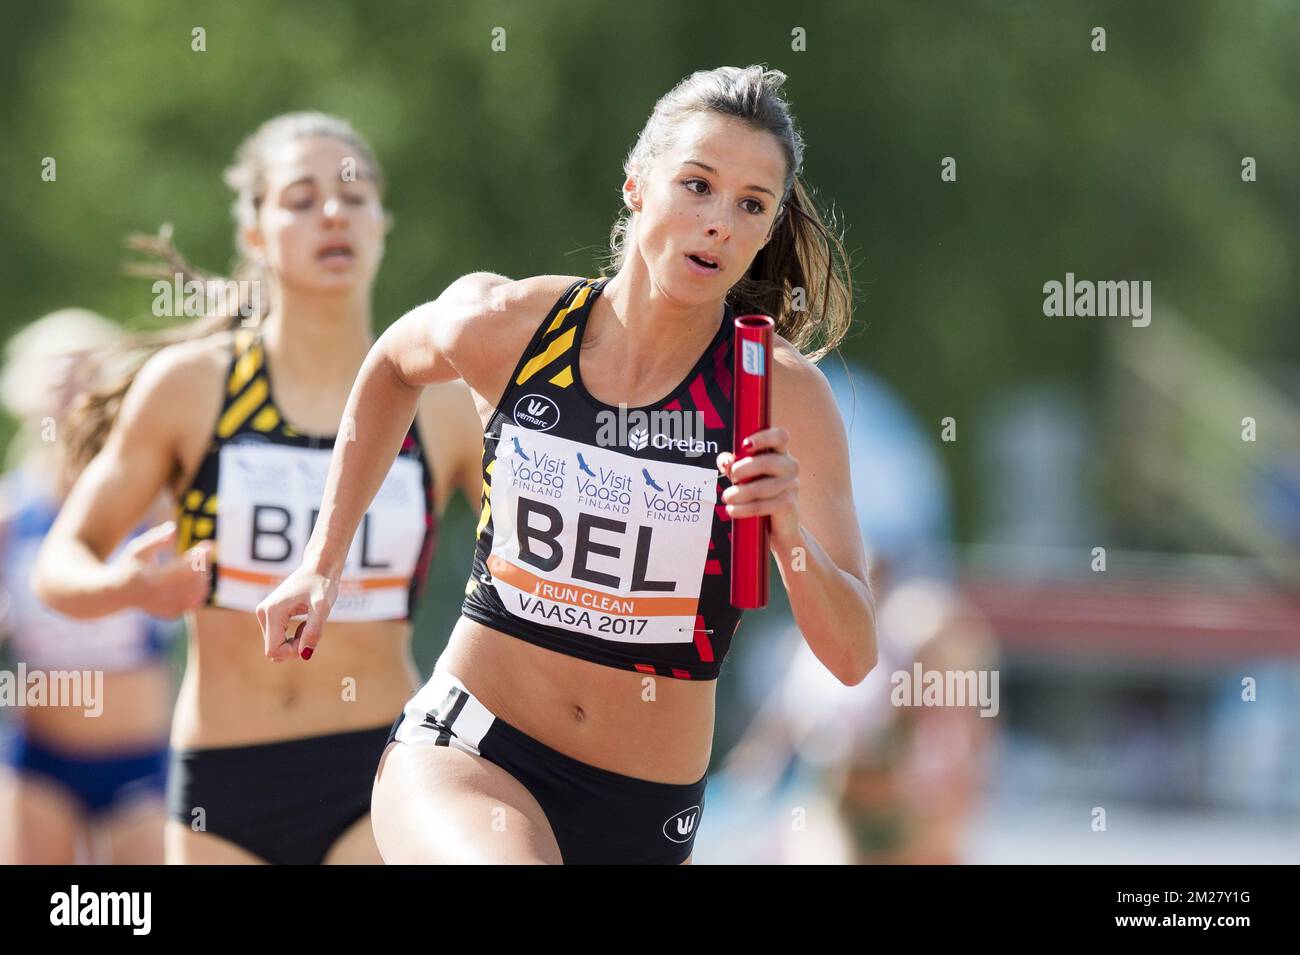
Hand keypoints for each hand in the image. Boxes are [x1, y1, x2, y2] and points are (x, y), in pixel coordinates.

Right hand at [116, 521, 212, 617]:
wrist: (116, 595)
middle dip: (203, 565)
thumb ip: (156, 540)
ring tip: (200, 565)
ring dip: (203, 578)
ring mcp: (165, 609)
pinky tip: (197, 580)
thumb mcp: (138, 550)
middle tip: (204, 554)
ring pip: (197, 595)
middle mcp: (159, 598)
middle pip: (193, 582)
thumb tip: (174, 528)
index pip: (183, 569)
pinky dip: (199, 592)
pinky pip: (193, 604)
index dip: (199, 557)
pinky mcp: (170, 615)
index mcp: (151, 580)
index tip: (209, 545)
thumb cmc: (129, 567)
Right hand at [255, 562, 339, 661]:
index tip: (310, 638)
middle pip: (273, 649)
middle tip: (311, 628)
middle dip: (295, 647)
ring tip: (308, 623)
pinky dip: (292, 636)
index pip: (274, 650)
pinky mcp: (268, 613)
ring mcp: (264, 613)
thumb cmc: (323, 584)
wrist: (319, 567)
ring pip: (275, 644)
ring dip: (294, 641)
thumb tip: (304, 655)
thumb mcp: (323, 608)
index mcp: (272, 612)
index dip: (293, 652)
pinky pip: (277, 637)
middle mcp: (262, 612)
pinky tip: (303, 622)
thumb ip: (314, 631)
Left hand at [716, 426, 800, 551]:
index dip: (764, 437)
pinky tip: (732, 510)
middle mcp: (789, 466)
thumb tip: (726, 462)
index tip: (745, 444)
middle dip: (746, 468)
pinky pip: (765, 505)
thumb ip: (733, 463)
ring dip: (742, 492)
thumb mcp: (743, 475)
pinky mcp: (788, 505)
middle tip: (732, 476)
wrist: (776, 524)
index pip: (780, 437)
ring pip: (765, 487)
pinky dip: (745, 508)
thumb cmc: (758, 492)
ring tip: (727, 497)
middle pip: (769, 461)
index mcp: (779, 453)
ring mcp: (791, 485)